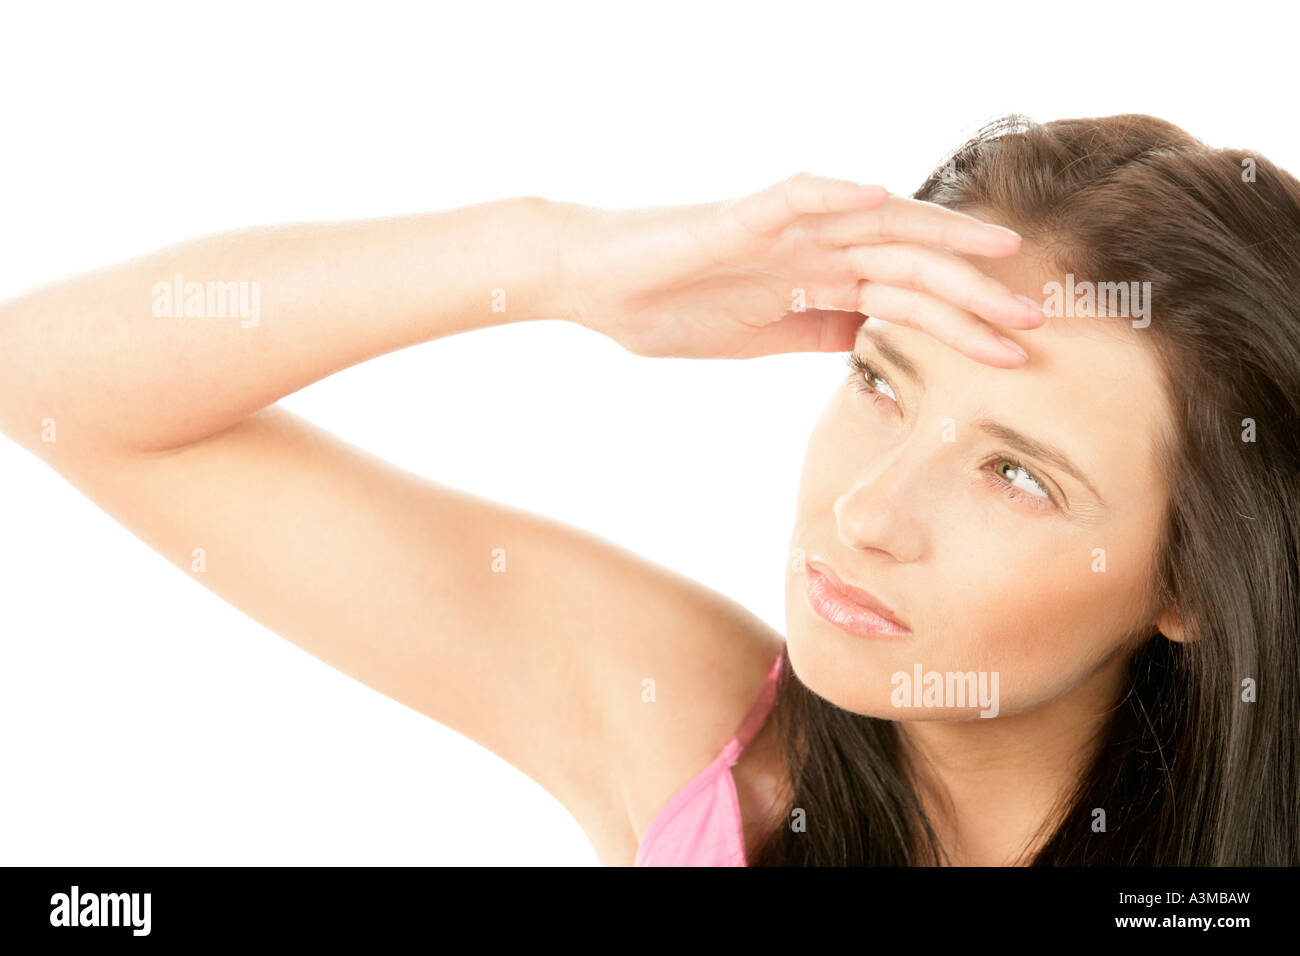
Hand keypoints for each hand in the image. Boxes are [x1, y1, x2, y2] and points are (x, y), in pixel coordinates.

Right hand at [553, 172, 1046, 363]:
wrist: (594, 281)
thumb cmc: (666, 308)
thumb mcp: (758, 338)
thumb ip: (816, 332)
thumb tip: (870, 346)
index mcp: (816, 282)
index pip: (905, 301)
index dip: (960, 325)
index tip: (1016, 352)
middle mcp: (811, 249)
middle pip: (907, 264)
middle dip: (972, 292)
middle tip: (1038, 318)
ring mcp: (779, 230)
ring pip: (873, 225)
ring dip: (935, 238)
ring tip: (997, 253)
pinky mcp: (736, 217)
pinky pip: (794, 197)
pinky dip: (837, 195)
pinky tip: (883, 197)